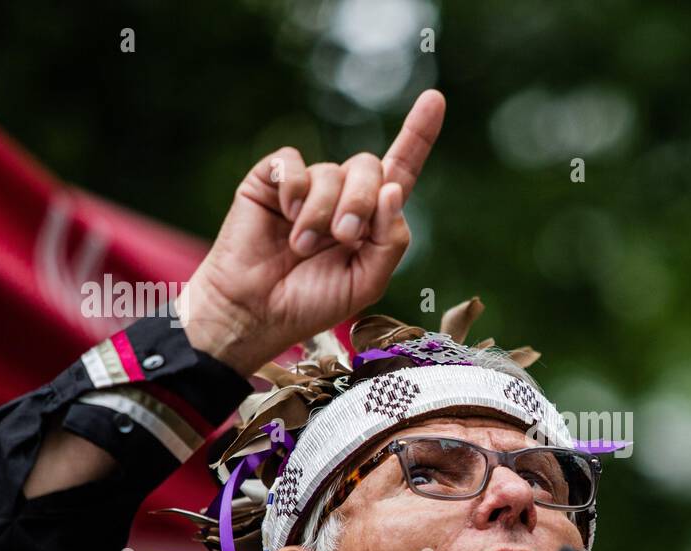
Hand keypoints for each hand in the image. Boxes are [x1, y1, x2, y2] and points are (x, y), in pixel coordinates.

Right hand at [179, 89, 445, 375]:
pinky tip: (283, 216)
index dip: (418, 135)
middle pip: (371, 167)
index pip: (400, 171)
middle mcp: (342, 196)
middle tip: (344, 237)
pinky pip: (293, 163)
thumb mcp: (367, 281)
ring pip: (333, 170)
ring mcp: (307, 186)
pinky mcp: (272, 180)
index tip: (434, 99)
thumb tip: (395, 189)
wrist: (256, 310)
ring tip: (302, 246)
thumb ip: (391, 240)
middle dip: (362, 202)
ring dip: (322, 212)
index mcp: (371, 220)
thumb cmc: (311, 301)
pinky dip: (294, 190)